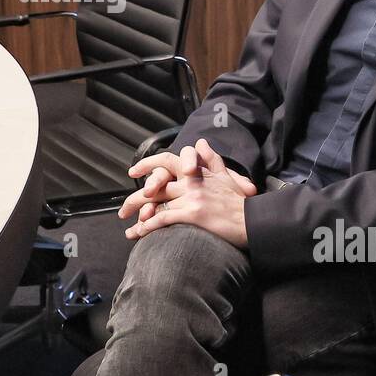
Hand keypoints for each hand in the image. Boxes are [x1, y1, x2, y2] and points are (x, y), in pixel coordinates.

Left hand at [119, 138, 254, 247]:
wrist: (253, 220)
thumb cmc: (240, 202)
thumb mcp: (227, 176)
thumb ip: (212, 159)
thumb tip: (201, 142)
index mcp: (196, 172)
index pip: (166, 161)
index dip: (147, 165)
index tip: (133, 171)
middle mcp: (191, 182)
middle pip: (154, 186)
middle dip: (134, 199)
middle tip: (122, 210)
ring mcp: (191, 197)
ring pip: (155, 204)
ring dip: (139, 218)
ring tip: (129, 229)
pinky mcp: (192, 214)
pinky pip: (163, 218)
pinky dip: (148, 227)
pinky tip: (140, 234)